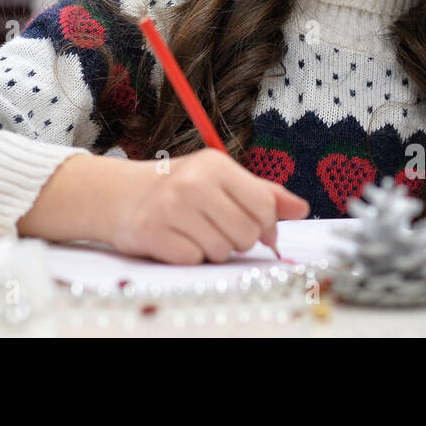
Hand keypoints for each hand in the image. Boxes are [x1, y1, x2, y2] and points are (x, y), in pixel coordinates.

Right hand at [109, 148, 310, 264]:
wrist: (122, 196)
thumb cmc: (181, 189)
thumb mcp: (221, 180)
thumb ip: (262, 194)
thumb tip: (302, 208)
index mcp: (216, 165)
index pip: (264, 207)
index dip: (264, 224)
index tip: (251, 224)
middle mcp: (193, 182)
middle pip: (247, 234)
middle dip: (237, 238)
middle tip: (214, 225)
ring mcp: (171, 207)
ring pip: (222, 251)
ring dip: (213, 249)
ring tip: (193, 230)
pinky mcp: (153, 232)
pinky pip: (194, 260)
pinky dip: (189, 256)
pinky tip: (176, 239)